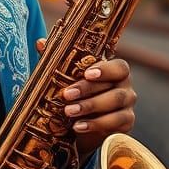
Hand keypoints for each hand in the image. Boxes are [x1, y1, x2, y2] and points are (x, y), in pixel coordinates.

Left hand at [35, 37, 136, 160]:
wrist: (83, 124)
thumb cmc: (78, 96)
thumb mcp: (68, 80)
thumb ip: (58, 61)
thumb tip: (40, 43)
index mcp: (115, 72)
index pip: (119, 67)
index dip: (105, 69)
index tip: (86, 73)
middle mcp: (126, 87)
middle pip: (113, 86)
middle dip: (88, 90)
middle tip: (66, 95)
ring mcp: (128, 106)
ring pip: (114, 104)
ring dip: (90, 107)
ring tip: (69, 112)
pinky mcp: (126, 123)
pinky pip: (115, 123)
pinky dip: (96, 124)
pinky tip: (78, 126)